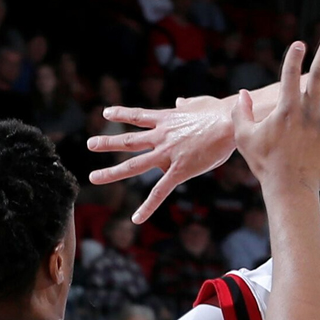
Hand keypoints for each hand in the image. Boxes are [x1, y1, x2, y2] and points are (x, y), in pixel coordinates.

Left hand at [85, 94, 236, 224]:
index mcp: (166, 120)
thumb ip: (186, 105)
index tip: (106, 113)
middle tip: (90, 144)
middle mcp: (161, 136)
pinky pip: (159, 192)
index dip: (121, 113)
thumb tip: (180, 101)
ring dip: (112, 172)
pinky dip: (147, 206)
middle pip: (129, 141)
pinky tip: (136, 218)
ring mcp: (167, 154)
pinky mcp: (178, 171)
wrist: (230, 123)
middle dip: (108, 143)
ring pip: (134, 165)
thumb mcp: (199, 104)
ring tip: (93, 177)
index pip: (138, 116)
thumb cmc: (220, 113)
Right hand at [233, 29, 319, 192]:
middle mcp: (308, 111)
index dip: (294, 57)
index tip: (300, 43)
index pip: (289, 76)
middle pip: (319, 75)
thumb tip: (241, 94)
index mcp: (286, 109)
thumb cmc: (266, 164)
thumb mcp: (245, 137)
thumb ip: (242, 113)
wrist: (289, 189)